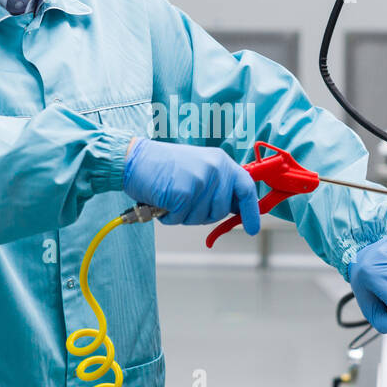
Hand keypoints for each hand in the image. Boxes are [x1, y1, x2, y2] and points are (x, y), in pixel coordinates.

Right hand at [122, 138, 260, 232]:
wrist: (134, 159)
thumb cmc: (163, 166)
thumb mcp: (198, 167)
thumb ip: (218, 184)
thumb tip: (235, 207)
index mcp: (220, 161)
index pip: (245, 188)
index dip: (251, 211)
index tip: (252, 228)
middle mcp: (214, 169)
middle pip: (220, 211)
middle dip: (202, 214)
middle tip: (184, 201)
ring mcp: (200, 181)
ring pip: (200, 218)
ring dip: (183, 215)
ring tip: (171, 195)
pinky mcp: (184, 193)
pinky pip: (181, 220)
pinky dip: (169, 217)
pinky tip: (162, 200)